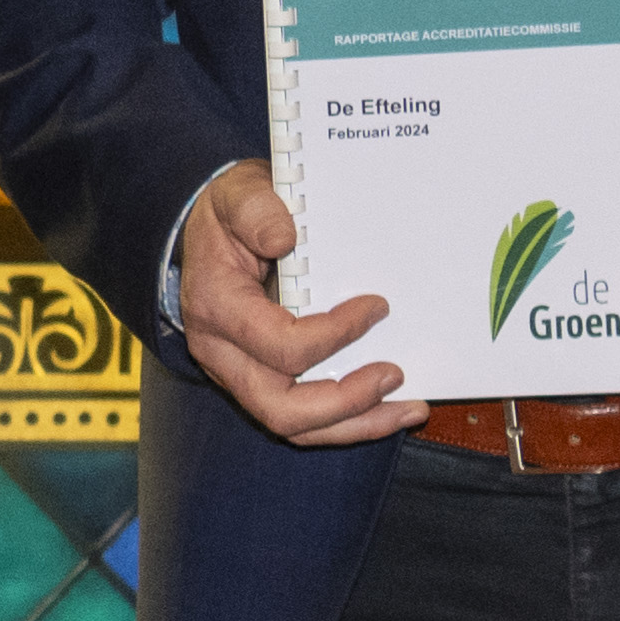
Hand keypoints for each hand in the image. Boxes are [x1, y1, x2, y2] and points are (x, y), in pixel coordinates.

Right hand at [175, 164, 417, 446]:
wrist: (209, 234)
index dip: (336, 334)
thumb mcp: (237, 194)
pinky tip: (387, 408)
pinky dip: (348, 419)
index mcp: (217, 308)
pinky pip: (304, 420)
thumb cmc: (230, 217)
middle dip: (346, 401)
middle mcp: (222, 354)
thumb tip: (285, 239)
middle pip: (281, 409)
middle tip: (394, 375)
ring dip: (356, 424)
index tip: (377, 306)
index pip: (280, 345)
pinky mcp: (261, 382)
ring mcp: (238, 375)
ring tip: (410, 409)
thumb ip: (255, 209)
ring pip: (295, 427)